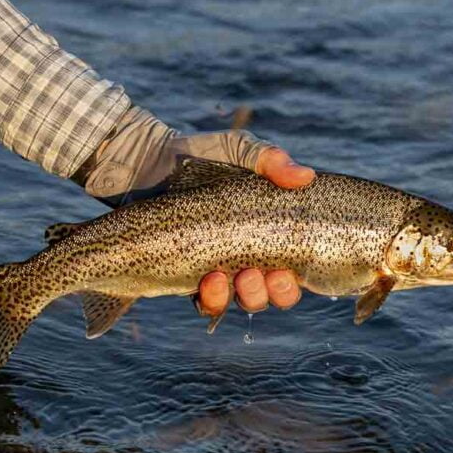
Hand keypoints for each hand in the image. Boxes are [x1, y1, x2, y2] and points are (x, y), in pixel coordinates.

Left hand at [73, 106, 314, 315]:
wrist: (147, 163)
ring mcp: (217, 268)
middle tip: (264, 273)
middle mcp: (244, 257)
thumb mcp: (237, 150)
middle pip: (270, 293)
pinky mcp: (187, 275)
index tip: (291, 269)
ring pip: (241, 302)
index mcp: (264, 234)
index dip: (294, 280)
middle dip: (274, 292)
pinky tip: (210, 280)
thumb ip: (269, 159)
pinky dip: (213, 299)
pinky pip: (205, 302)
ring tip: (240, 276)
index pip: (291, 270)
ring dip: (247, 297)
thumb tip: (305, 176)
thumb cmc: (199, 155)